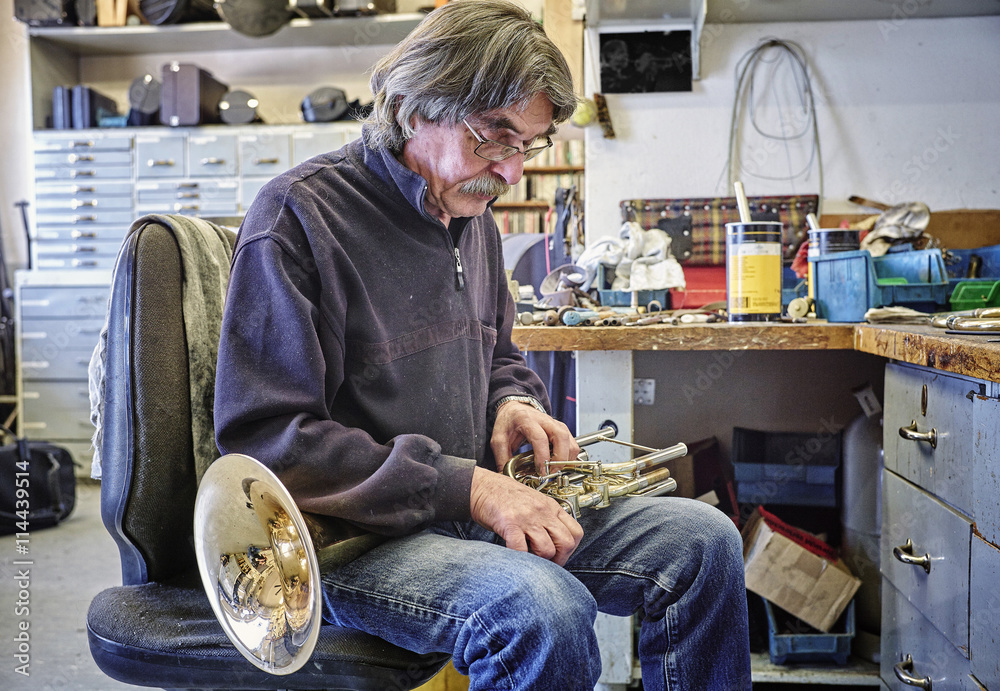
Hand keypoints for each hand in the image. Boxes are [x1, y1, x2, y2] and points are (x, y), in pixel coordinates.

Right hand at [469, 467, 583, 564]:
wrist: (481, 486)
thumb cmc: (504, 495)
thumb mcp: (534, 502)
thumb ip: (546, 518)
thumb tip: (555, 543)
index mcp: (551, 507)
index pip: (575, 532)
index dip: (570, 549)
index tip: (560, 555)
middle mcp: (542, 512)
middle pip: (566, 543)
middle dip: (558, 560)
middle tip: (547, 563)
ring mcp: (527, 518)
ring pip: (546, 550)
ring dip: (538, 560)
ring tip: (529, 557)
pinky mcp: (510, 524)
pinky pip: (521, 549)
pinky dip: (519, 558)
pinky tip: (514, 554)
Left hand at [491, 401, 580, 474]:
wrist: (514, 409)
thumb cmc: (508, 423)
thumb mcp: (499, 439)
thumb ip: (502, 458)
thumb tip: (506, 477)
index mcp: (527, 420)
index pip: (540, 438)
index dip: (543, 456)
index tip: (541, 471)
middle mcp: (544, 420)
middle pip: (561, 436)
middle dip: (560, 458)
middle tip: (552, 472)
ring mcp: (555, 424)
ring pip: (570, 440)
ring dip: (567, 458)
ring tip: (555, 470)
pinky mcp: (561, 429)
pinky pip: (572, 443)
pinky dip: (569, 455)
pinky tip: (559, 463)